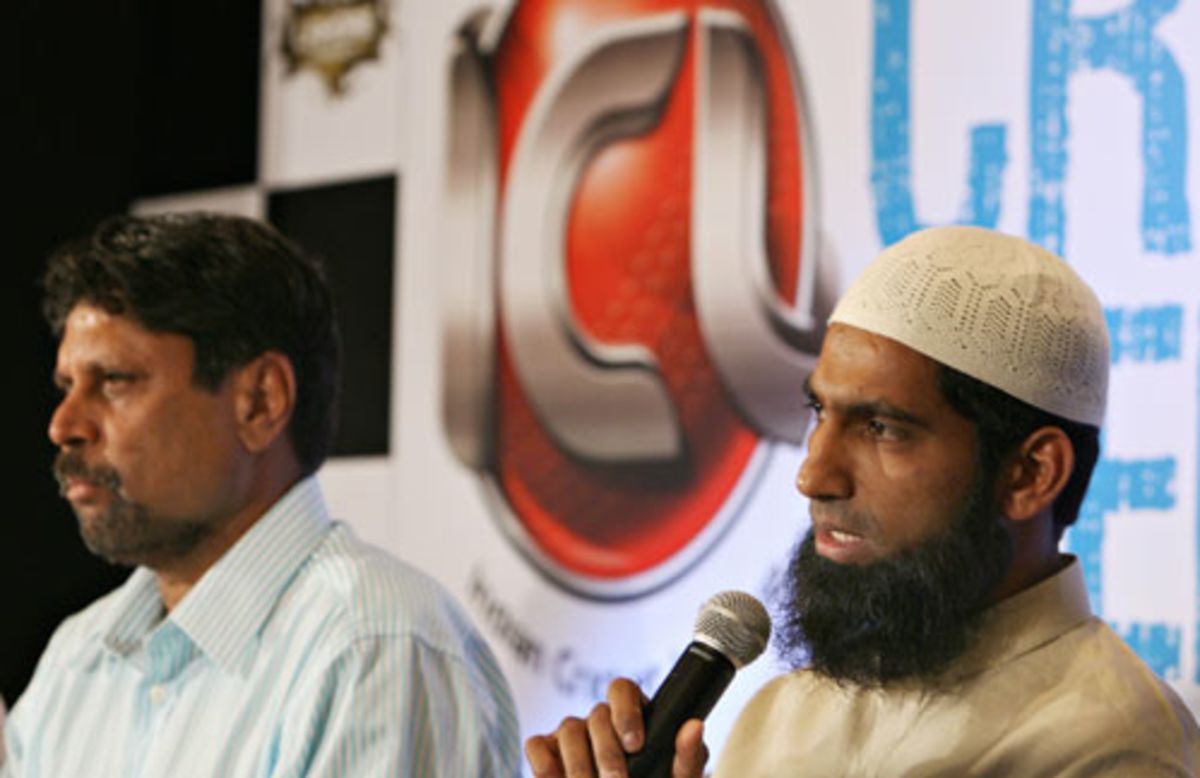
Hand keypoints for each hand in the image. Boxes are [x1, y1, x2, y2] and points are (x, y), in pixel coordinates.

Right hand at [525, 677, 708, 777]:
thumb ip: (689, 755)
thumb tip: (694, 726)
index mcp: (633, 714)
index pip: (622, 689)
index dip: (625, 711)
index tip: (635, 744)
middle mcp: (599, 720)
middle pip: (595, 715)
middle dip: (607, 752)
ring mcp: (570, 735)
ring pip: (568, 729)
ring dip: (580, 765)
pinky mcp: (546, 753)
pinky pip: (536, 746)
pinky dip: (545, 766)